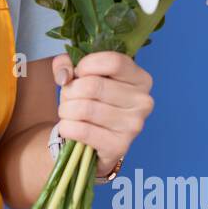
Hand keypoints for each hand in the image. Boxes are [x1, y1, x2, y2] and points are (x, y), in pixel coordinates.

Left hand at [50, 51, 153, 178]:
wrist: (93, 141)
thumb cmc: (90, 101)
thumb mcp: (79, 74)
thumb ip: (66, 63)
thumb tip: (64, 76)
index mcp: (140, 78)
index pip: (113, 62)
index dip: (86, 65)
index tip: (77, 73)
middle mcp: (143, 101)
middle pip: (93, 85)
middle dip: (70, 90)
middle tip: (68, 97)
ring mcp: (133, 125)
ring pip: (84, 108)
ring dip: (66, 110)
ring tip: (68, 112)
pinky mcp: (119, 146)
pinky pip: (82, 131)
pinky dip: (66, 127)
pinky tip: (69, 127)